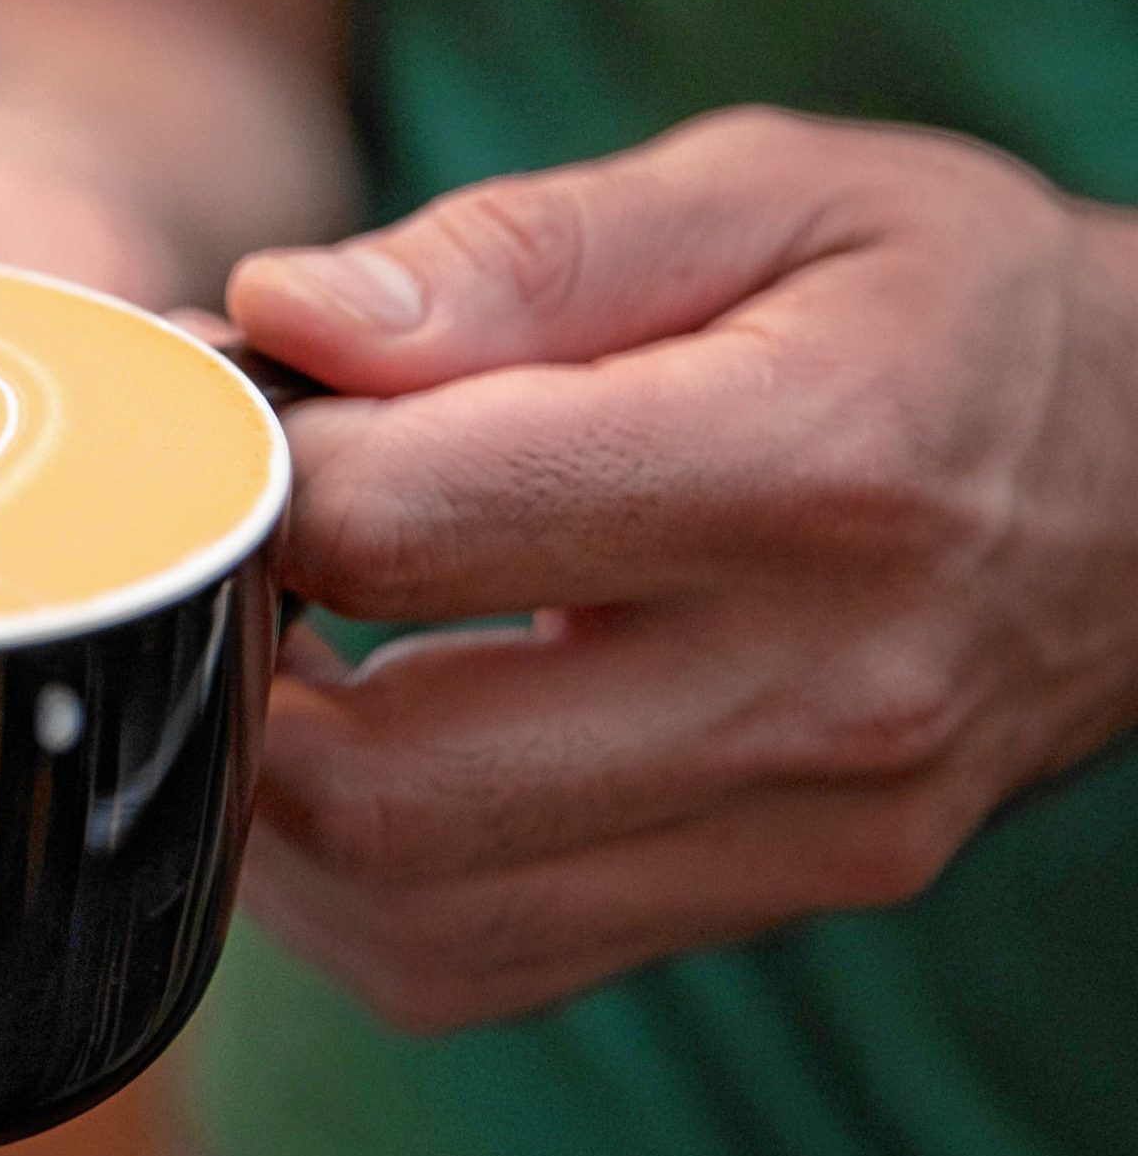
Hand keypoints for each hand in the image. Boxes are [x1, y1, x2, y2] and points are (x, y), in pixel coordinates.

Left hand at [223, 107, 1137, 1031]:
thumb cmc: (937, 302)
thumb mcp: (762, 192)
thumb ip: (518, 251)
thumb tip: (283, 316)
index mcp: (805, 474)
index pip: (409, 524)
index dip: (255, 471)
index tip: (229, 415)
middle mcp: (808, 697)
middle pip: (381, 780)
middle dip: (230, 666)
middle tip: (218, 558)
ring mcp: (795, 836)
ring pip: (404, 909)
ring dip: (269, 794)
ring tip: (275, 647)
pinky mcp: (763, 902)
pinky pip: (471, 963)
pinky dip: (349, 877)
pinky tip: (352, 745)